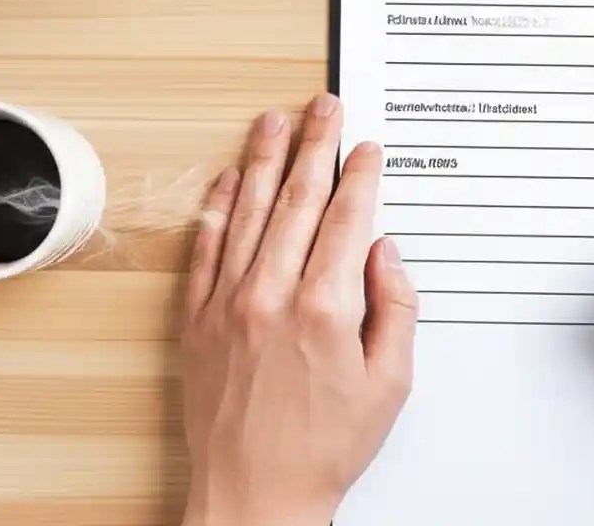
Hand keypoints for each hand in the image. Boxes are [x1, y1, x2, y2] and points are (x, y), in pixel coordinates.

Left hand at [180, 95, 417, 525]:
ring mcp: (228, 304)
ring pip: (246, 212)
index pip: (347, 219)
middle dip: (314, 145)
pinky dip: (216, 209)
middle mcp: (271, 295)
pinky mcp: (197, 321)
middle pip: (297, 200)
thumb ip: (396, 310)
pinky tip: (226, 180)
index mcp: (324, 309)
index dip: (361, 175)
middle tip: (323, 107)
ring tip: (272, 121)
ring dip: (262, 160)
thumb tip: (385, 256)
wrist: (254, 495)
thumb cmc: (324, 447)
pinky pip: (204, 249)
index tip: (367, 147)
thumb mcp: (390, 384)